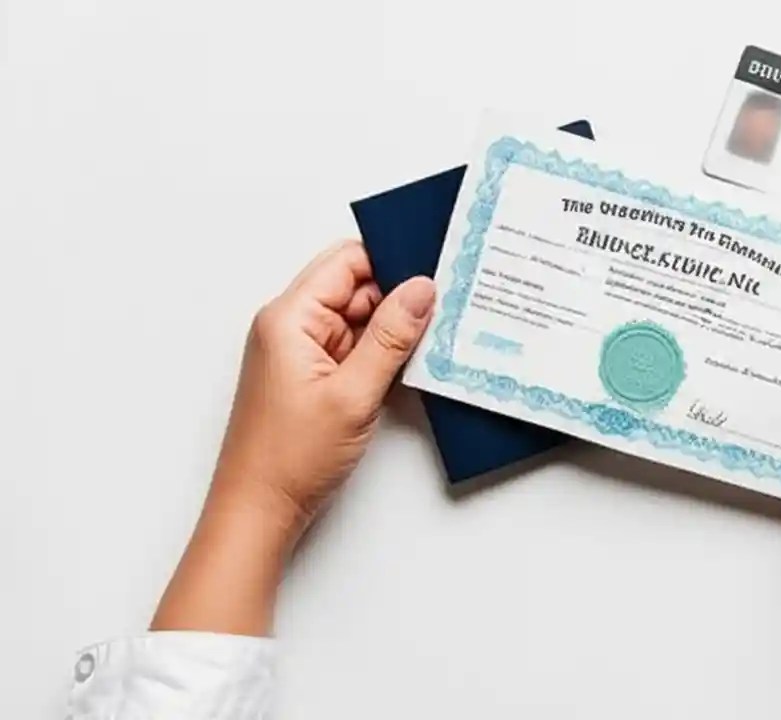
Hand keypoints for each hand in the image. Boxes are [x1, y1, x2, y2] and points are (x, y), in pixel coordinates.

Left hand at [212, 240, 435, 527]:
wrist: (259, 511)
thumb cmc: (289, 458)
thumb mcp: (353, 393)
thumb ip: (391, 337)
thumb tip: (422, 289)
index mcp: (289, 318)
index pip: (346, 261)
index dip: (390, 261)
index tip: (434, 271)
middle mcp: (291, 327)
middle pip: (355, 288)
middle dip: (398, 298)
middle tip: (445, 310)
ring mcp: (301, 353)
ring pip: (358, 320)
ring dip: (392, 332)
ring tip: (432, 342)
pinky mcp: (312, 377)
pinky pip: (353, 349)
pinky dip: (380, 356)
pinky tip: (407, 368)